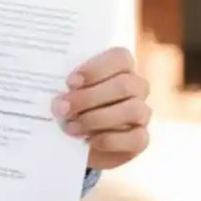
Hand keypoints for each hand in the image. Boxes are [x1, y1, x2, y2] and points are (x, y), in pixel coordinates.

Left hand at [52, 47, 151, 170]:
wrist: (74, 142)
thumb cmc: (69, 107)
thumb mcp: (64, 92)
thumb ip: (65, 87)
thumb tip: (58, 95)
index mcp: (119, 67)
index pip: (120, 57)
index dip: (95, 69)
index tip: (70, 82)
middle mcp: (136, 87)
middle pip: (124, 85)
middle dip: (89, 97)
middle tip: (62, 108)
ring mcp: (142, 113)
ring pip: (133, 109)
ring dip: (97, 119)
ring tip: (71, 126)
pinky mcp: (141, 139)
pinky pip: (137, 138)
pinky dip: (110, 139)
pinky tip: (89, 140)